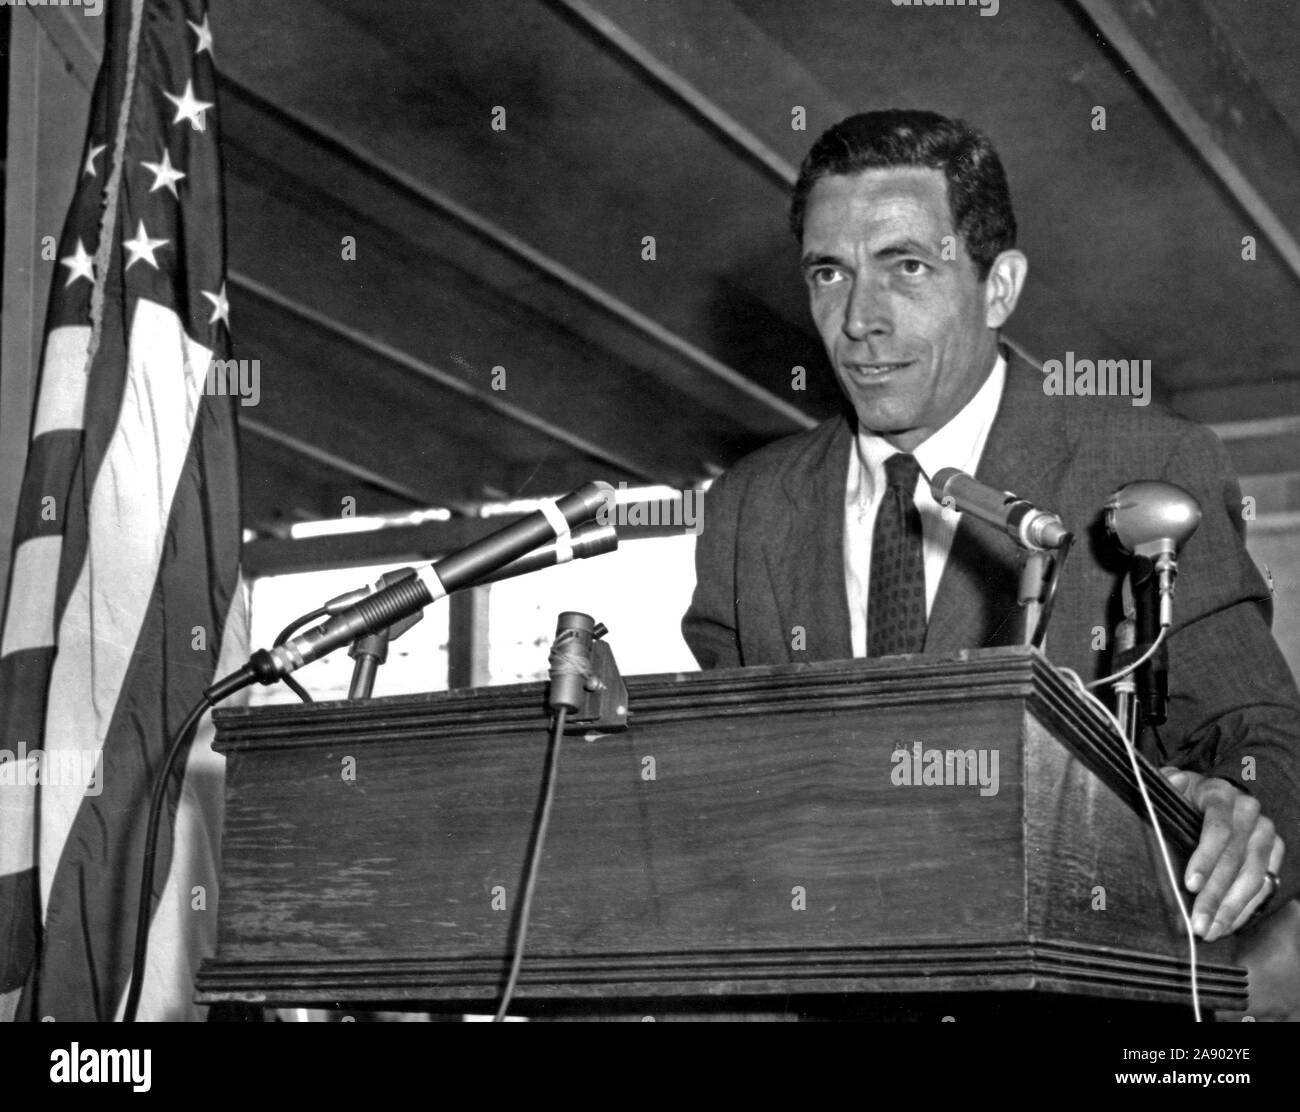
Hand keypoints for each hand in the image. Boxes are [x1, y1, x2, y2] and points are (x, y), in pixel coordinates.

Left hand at [1160, 768, 1284, 940]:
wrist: (1219, 793)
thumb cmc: (1189, 794)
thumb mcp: (1175, 783)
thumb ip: (1170, 783)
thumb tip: (1172, 781)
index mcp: (1221, 794)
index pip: (1219, 829)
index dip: (1205, 858)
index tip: (1190, 884)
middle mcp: (1248, 813)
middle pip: (1235, 860)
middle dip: (1215, 895)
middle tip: (1198, 922)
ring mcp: (1264, 833)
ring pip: (1253, 877)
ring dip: (1231, 908)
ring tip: (1211, 930)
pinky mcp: (1274, 851)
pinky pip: (1264, 884)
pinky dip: (1246, 908)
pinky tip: (1229, 924)